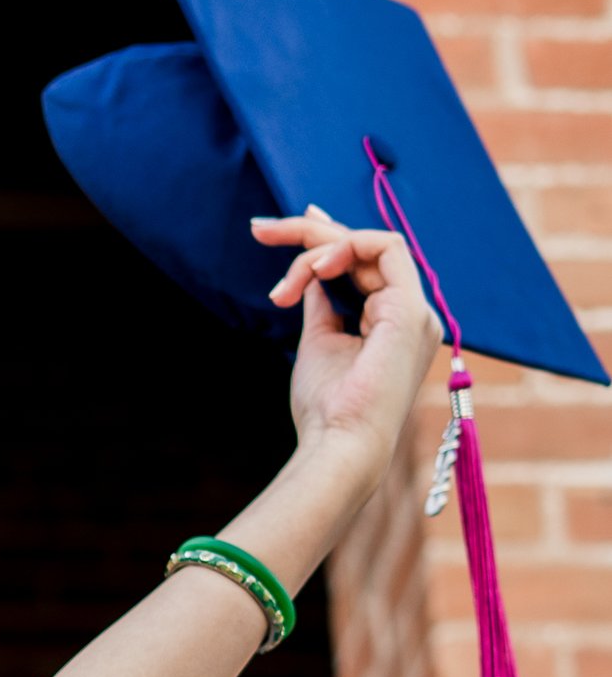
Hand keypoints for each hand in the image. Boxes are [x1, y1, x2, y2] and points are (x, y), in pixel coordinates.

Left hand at [254, 206, 446, 511]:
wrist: (338, 446)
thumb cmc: (326, 409)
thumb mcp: (318, 342)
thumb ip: (323, 304)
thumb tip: (312, 273)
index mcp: (393, 322)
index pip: (364, 263)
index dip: (325, 238)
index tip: (277, 232)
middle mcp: (411, 313)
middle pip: (363, 248)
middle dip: (308, 231)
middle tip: (260, 230)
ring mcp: (416, 310)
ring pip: (370, 243)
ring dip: (316, 246)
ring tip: (283, 285)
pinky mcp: (410, 309)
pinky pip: (384, 248)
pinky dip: (343, 248)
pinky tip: (313, 269)